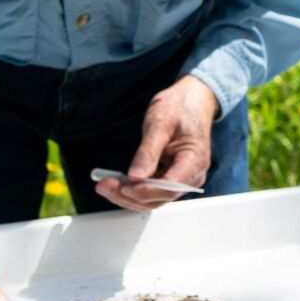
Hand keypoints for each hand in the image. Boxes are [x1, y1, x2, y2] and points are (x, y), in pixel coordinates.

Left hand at [94, 75, 217, 212]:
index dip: (146, 191)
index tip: (124, 186)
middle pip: (160, 198)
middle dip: (131, 195)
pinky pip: (151, 191)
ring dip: (128, 195)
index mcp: (195, 160)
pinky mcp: (171, 178)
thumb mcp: (160, 124)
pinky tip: (115, 182)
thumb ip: (148, 152)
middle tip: (104, 185)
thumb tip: (135, 177)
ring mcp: (182, 178)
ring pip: (153, 199)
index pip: (171, 186)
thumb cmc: (179, 108)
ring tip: (104, 185)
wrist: (190, 101)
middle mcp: (192, 175)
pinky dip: (133, 189)